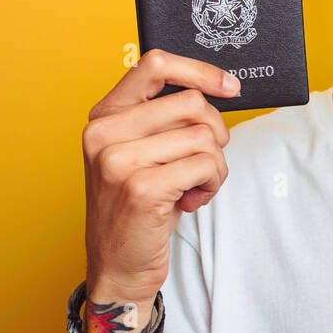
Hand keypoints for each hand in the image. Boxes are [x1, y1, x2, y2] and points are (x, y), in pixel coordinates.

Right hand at [82, 49, 238, 303]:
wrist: (118, 268)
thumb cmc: (139, 208)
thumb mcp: (141, 154)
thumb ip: (164, 120)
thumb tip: (217, 89)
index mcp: (103, 117)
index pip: (154, 65)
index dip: (199, 71)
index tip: (229, 87)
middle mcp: (104, 134)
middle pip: (190, 103)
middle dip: (214, 133)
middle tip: (204, 162)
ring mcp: (118, 161)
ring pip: (203, 136)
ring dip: (214, 165)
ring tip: (194, 186)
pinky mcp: (141, 188)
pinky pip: (205, 165)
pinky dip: (211, 183)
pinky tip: (192, 200)